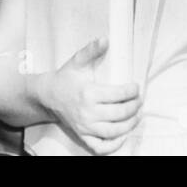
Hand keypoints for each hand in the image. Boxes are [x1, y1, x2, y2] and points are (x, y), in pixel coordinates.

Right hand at [39, 37, 141, 154]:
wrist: (47, 96)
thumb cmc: (65, 78)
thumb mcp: (77, 61)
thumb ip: (92, 50)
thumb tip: (105, 40)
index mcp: (88, 93)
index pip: (118, 95)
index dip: (132, 91)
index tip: (136, 87)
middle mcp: (87, 112)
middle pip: (119, 114)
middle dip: (134, 107)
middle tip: (140, 100)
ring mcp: (85, 127)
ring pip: (113, 131)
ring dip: (129, 125)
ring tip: (137, 115)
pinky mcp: (82, 136)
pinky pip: (101, 147)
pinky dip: (114, 145)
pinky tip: (123, 135)